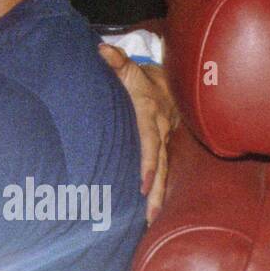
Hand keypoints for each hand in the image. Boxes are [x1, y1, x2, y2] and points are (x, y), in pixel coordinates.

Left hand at [98, 43, 178, 224]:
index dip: (148, 162)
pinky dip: (160, 192)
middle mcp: (160, 131)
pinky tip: (152, 212)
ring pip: (165, 173)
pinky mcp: (164, 151)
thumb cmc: (139, 78)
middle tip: (149, 212)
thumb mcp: (127, 67)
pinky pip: (163, 173)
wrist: (168, 84)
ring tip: (151, 220)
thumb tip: (101, 50)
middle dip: (157, 189)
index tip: (143, 182)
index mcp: (150, 114)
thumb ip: (114, 60)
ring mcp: (165, 143)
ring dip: (159, 197)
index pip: (150, 142)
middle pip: (161, 164)